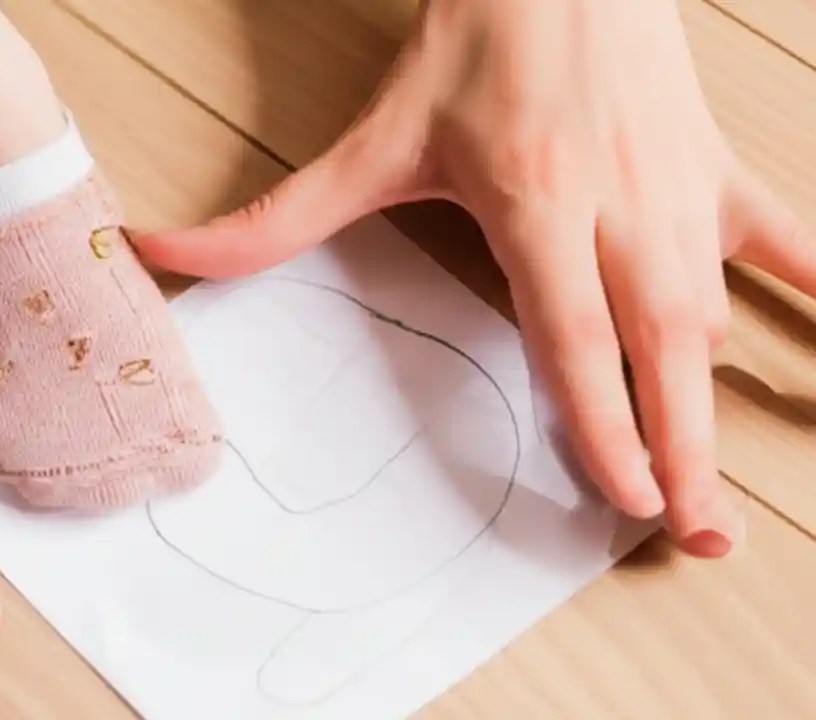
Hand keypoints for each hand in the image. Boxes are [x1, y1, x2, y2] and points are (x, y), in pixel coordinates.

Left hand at [134, 0, 810, 557]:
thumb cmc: (475, 42)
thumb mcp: (372, 140)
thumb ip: (271, 221)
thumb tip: (162, 253)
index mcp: (536, 202)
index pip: (574, 334)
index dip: (604, 420)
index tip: (626, 496)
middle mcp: (619, 205)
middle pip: (658, 347)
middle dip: (678, 448)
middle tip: (693, 534)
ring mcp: (677, 189)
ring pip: (711, 311)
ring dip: (720, 403)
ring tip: (723, 492)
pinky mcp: (712, 167)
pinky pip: (783, 234)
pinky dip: (812, 285)